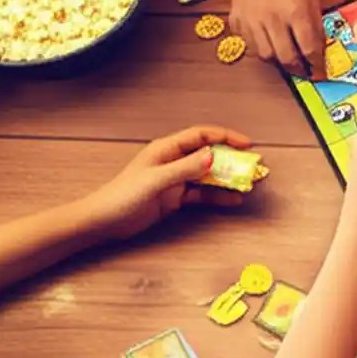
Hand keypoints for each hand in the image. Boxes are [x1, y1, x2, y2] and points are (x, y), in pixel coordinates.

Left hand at [81, 125, 252, 239]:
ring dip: (227, 179)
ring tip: (248, 185)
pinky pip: (202, 194)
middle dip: (232, 159)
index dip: (225, 137)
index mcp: (167, 149)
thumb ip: (185, 169)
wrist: (103, 221)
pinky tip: (232, 200)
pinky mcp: (175, 198)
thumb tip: (213, 157)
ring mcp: (175, 180)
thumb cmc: (123, 196)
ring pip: (208, 175)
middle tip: (253, 167)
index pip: (201, 136)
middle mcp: (173, 161)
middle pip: (208, 155)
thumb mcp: (156, 180)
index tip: (246, 144)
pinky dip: (217, 196)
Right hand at [228, 0, 324, 78]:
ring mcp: (252, 21)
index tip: (320, 72)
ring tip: (286, 58)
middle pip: (286, 57)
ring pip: (266, 56)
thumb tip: (319, 49)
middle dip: (298, 69)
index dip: (316, 64)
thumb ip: (315, 24)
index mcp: (295, 11)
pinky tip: (268, 42)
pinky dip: (260, 48)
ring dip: (278, 61)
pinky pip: (248, 45)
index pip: (308, 48)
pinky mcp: (237, 21)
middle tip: (304, 71)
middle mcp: (272, 19)